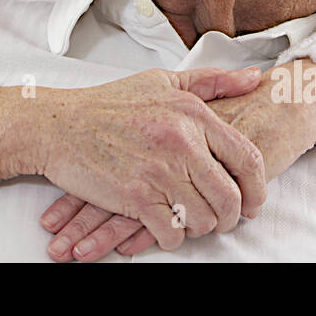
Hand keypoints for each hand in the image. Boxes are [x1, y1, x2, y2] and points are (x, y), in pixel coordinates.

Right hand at [0, 66, 268, 254]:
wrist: (57, 126)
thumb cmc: (107, 104)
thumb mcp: (162, 82)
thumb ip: (212, 81)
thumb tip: (254, 77)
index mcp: (192, 114)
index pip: (247, 158)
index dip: (258, 187)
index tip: (254, 200)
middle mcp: (181, 142)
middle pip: (230, 197)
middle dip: (231, 217)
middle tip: (222, 220)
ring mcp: (159, 171)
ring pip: (203, 219)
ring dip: (200, 227)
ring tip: (190, 221)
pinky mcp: (135, 197)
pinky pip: (171, 233)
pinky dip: (171, 238)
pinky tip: (164, 228)